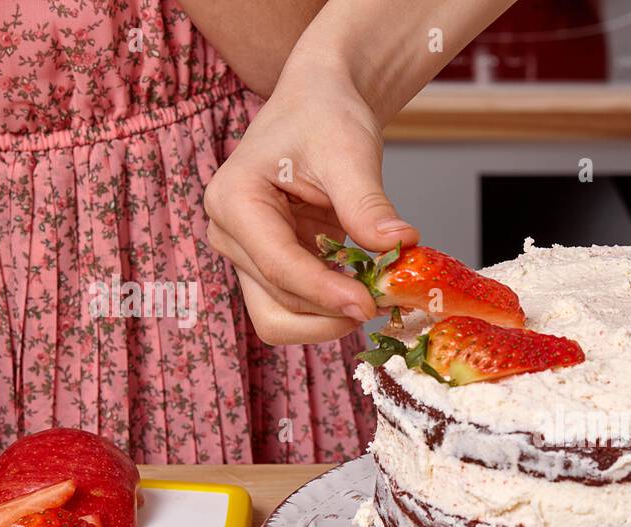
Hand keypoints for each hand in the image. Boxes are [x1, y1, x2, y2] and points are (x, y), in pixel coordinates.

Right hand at [205, 59, 418, 344]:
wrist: (319, 104)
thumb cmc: (325, 115)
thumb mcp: (349, 152)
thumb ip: (367, 204)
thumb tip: (400, 244)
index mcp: (234, 201)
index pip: (279, 267)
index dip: (326, 294)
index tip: (371, 305)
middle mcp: (230, 235)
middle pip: (277, 304)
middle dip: (330, 313)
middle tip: (385, 305)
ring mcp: (248, 254)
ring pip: (283, 317)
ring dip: (330, 318)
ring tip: (378, 298)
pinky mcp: (273, 265)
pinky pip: (299, 306)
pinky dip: (332, 308)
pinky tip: (367, 290)